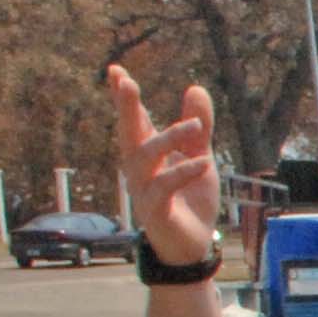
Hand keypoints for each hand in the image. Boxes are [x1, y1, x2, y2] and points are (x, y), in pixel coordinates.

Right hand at [108, 64, 221, 269]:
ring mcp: (144, 190)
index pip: (135, 121)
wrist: (193, 245)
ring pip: (145, 159)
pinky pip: (163, 188)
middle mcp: (140, 169)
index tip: (116, 71)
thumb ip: (198, 128)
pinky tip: (202, 162)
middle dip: (127, 108)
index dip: (124, 97)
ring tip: (195, 127)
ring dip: (168, 139)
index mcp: (149, 154)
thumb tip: (195, 88)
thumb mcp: (200, 157)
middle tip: (126, 82)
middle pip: (129, 134)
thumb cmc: (190, 200)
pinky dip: (181, 173)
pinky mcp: (156, 211)